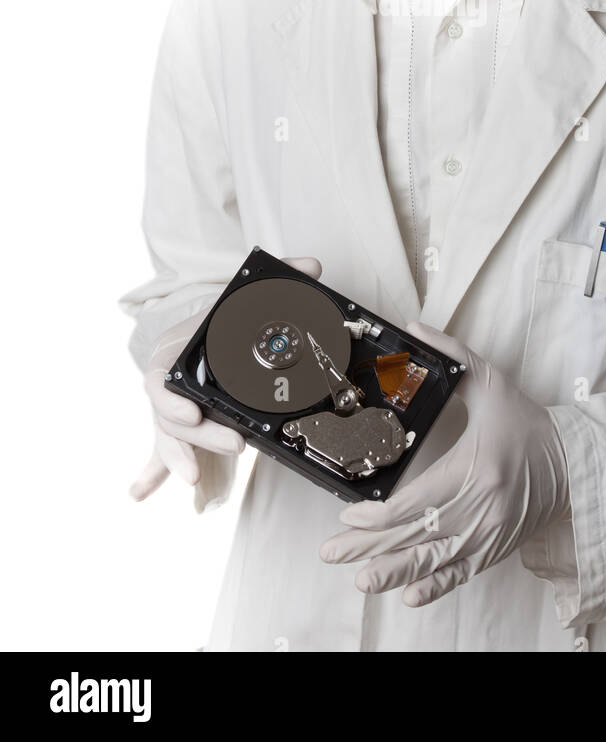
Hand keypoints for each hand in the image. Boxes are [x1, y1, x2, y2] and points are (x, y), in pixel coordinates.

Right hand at [129, 255, 322, 500]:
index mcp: (176, 350)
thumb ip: (277, 279)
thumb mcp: (242, 296)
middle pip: (170, 416)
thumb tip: (312, 266)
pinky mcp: (179, 427)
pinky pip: (160, 453)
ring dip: (179, 459)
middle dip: (199, 437)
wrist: (201, 329)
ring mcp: (171, 408)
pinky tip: (140, 492)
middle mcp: (168, 383)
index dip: (170, 399)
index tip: (191, 414)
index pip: (161, 378)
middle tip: (236, 446)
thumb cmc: (220, 318)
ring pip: (167, 438)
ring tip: (194, 477)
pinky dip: (151, 473)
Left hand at [319, 321, 571, 605]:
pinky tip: (409, 595)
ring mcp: (488, 536)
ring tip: (361, 580)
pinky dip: (434, 587)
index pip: (414, 503)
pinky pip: (460, 576)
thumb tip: (414, 329)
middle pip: (414, 537)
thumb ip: (451, 357)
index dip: (376, 516)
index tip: (348, 515)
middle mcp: (480, 510)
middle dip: (367, 548)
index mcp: (474, 470)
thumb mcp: (491, 382)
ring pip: (432, 562)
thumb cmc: (528, 423)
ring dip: (392, 573)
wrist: (572, 463)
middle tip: (331, 552)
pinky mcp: (495, 550)